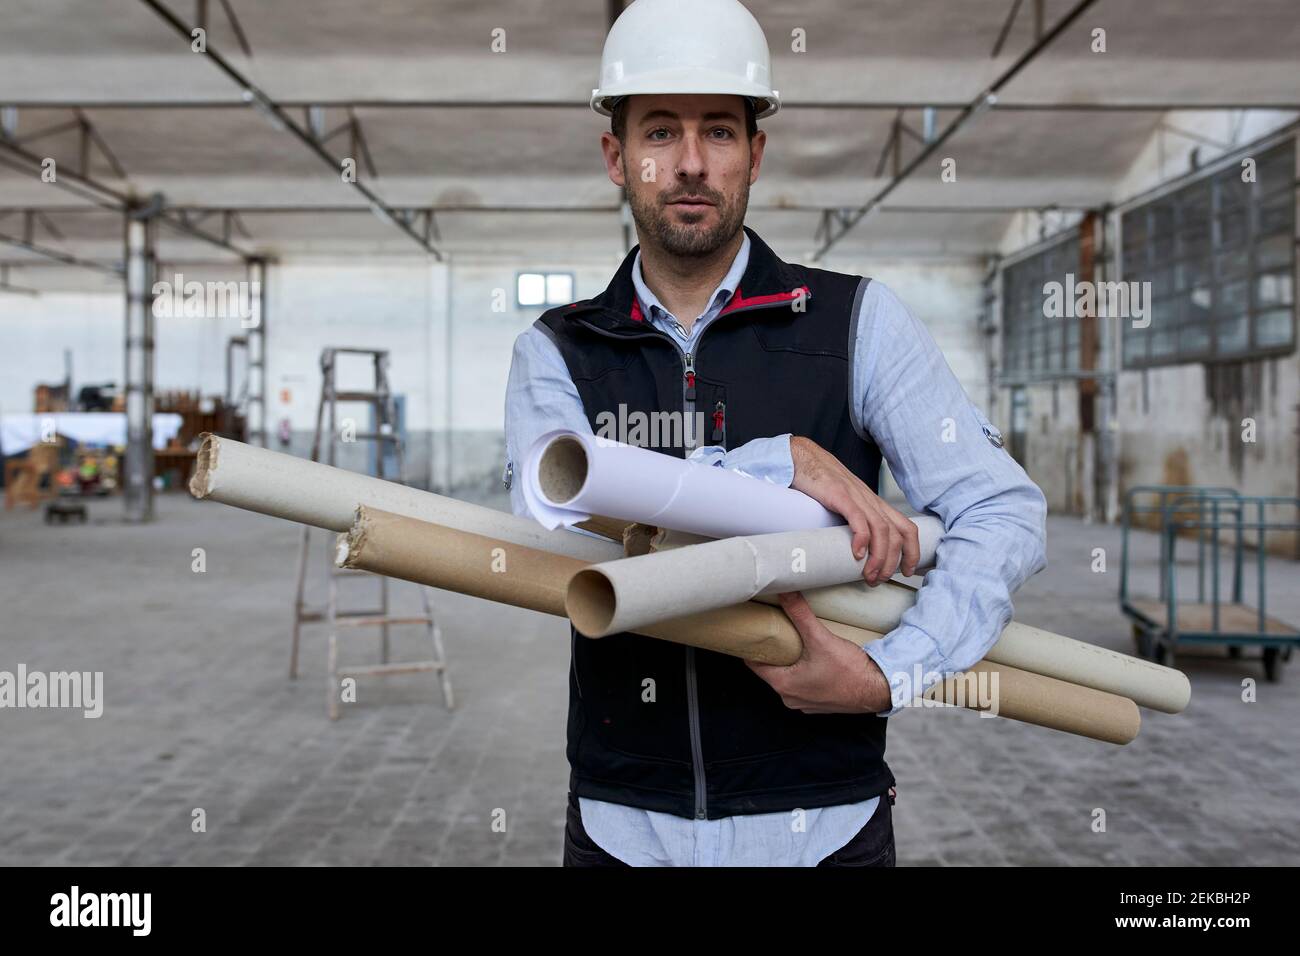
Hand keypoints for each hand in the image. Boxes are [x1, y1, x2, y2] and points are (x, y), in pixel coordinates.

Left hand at [746, 592, 892, 713]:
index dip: (753, 646)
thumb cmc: (850, 671)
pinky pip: (803, 685)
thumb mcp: (820, 638)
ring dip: (790, 662)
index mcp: (783, 685)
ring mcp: (805, 703)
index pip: (754, 663)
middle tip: (775, 631)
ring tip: (794, 642)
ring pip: (788, 677)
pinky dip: (804, 673)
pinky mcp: (819, 702)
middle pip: (771, 670)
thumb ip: (800, 614)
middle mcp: (790, 698)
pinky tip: (813, 659)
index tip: (754, 632)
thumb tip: (785, 593)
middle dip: (773, 651)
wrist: (878, 689)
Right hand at [790, 435, 919, 584]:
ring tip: (869, 575)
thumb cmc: (820, 484)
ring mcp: (857, 496)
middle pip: (898, 533)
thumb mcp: (845, 504)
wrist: (803, 458)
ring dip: (879, 557)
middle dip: (893, 562)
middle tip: (879, 579)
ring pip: (882, 530)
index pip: (907, 528)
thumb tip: (856, 550)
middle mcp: (871, 500)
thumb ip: (854, 522)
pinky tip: (856, 554)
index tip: (907, 571)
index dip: (912, 552)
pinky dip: (862, 538)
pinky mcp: (840, 494)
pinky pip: (858, 518)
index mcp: (875, 504)